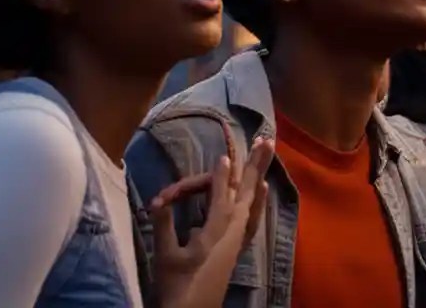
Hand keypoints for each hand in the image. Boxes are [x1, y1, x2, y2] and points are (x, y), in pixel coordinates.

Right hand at [150, 137, 274, 307]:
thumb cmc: (177, 284)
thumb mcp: (166, 254)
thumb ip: (164, 223)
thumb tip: (159, 200)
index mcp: (218, 228)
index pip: (221, 192)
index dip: (221, 173)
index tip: (225, 154)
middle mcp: (234, 228)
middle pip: (247, 188)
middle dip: (254, 163)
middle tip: (265, 140)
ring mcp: (239, 237)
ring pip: (252, 199)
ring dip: (258, 174)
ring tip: (266, 155)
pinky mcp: (236, 245)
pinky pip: (252, 215)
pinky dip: (258, 198)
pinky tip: (262, 190)